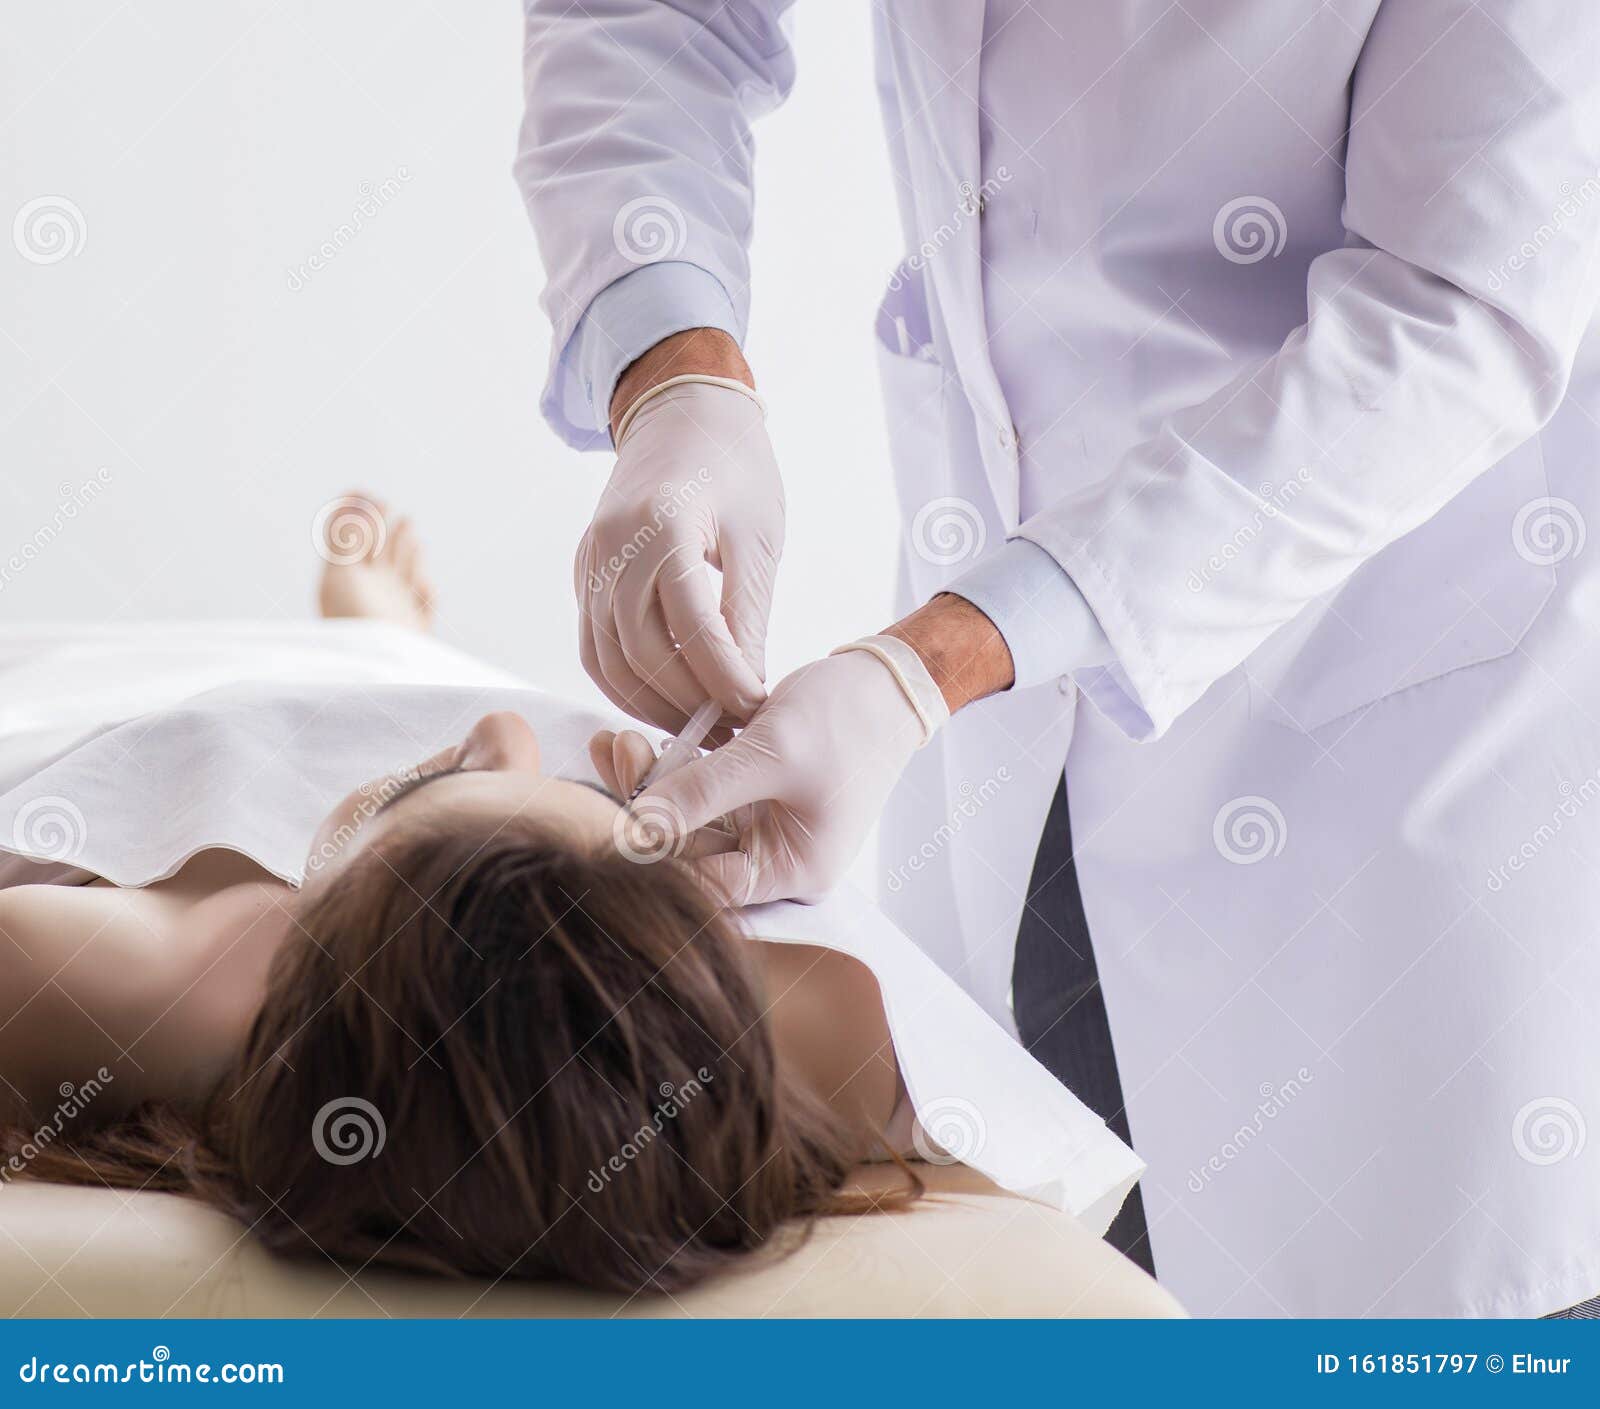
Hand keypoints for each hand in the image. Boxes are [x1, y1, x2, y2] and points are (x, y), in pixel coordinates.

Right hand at [576, 334, 783, 735]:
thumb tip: (746, 693)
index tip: (757, 709)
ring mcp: (590, 560)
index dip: (724, 679)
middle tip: (734, 731)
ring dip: (654, 704)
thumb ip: (745, 616)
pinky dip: (625, 684)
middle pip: (642, 651)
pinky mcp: (584, 573)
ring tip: (703, 726)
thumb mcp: (756, 539)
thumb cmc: (735, 469)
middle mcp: (614, 546)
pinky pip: (594, 646)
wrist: (683, 413)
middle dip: (690, 702)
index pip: (692, 627)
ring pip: (608, 659)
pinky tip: (665, 703)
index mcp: (663, 525)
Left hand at [631, 649, 928, 905]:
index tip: (613, 818)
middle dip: (647, 806)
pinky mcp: (752, 796)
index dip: (658, 857)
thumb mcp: (772, 754)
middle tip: (611, 752)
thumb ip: (704, 790)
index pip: (709, 886)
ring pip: (688, 817)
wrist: (889, 680)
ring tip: (612, 741)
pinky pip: (699, 792)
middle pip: (691, 849)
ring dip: (650, 783)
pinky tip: (630, 741)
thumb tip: (637, 824)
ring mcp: (763, 827)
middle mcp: (776, 859)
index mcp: (794, 871)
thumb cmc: (849, 719)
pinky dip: (669, 768)